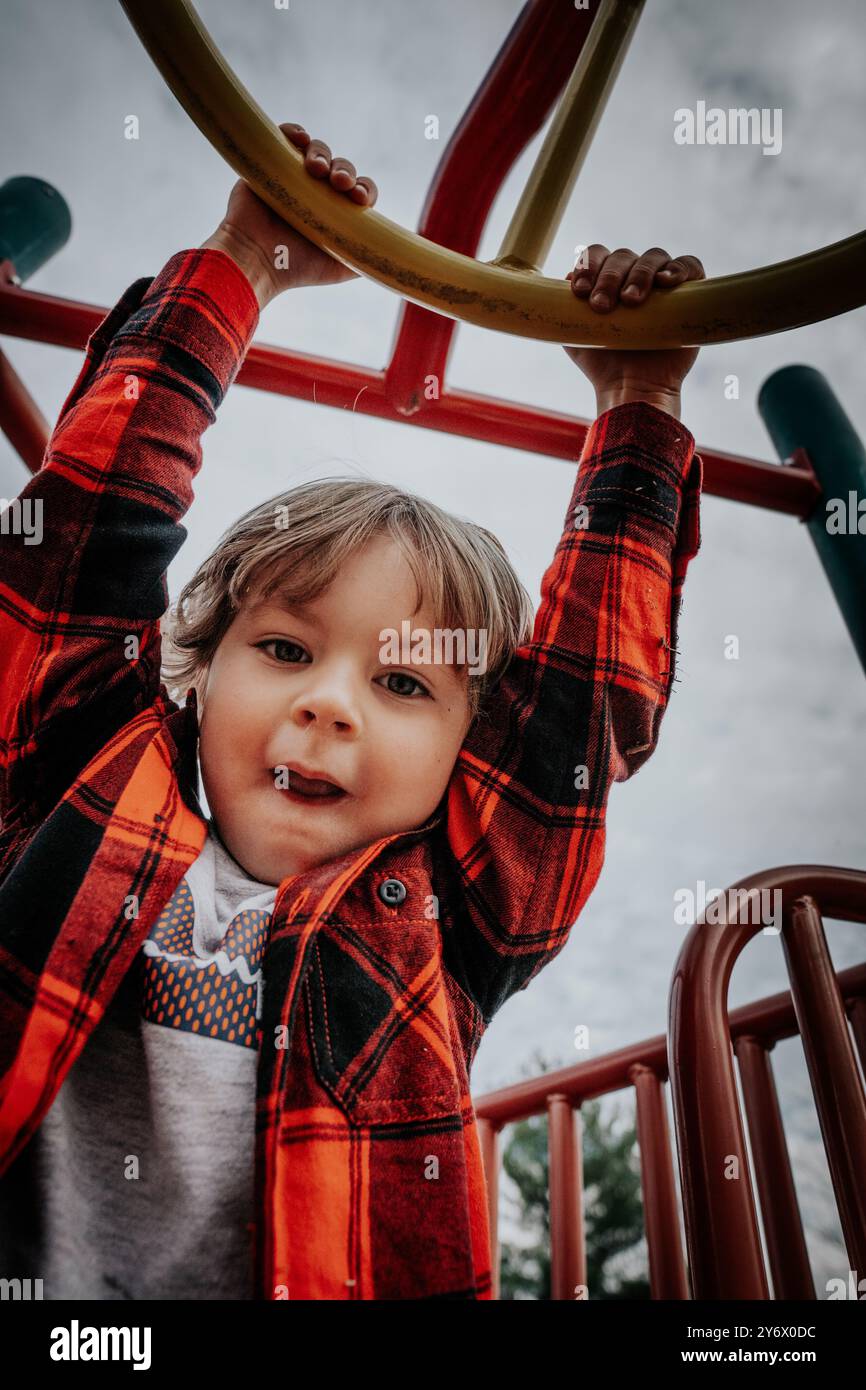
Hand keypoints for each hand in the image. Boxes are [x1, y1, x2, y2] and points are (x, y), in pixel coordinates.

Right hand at [200, 122, 378, 306]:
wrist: (256, 260)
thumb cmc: (296, 268)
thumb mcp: (341, 269)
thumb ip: (366, 256)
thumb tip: (393, 253)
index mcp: (333, 212)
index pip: (357, 190)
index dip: (363, 189)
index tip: (359, 198)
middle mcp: (314, 193)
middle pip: (340, 168)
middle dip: (345, 171)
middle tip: (339, 184)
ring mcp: (291, 176)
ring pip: (317, 151)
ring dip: (323, 154)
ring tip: (316, 168)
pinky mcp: (267, 162)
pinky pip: (284, 136)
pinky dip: (294, 131)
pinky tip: (300, 138)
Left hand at [563, 246, 705, 417]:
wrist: (631, 388)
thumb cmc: (603, 364)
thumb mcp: (575, 335)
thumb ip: (567, 307)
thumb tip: (569, 274)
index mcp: (607, 280)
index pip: (598, 255)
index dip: (588, 265)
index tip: (580, 291)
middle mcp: (634, 277)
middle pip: (623, 256)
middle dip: (609, 277)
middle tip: (602, 306)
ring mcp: (662, 285)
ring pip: (653, 258)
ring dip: (640, 274)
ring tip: (630, 301)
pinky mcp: (689, 294)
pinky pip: (690, 266)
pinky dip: (678, 268)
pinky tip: (666, 283)